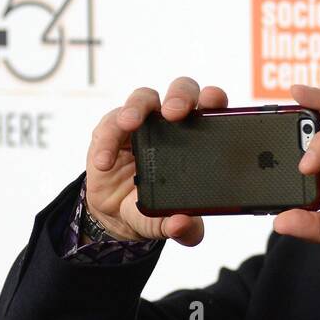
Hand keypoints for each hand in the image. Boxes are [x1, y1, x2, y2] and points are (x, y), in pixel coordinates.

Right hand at [85, 78, 228, 245]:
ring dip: (138, 107)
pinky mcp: (113, 130)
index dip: (214, 98)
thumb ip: (184, 228)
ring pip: (144, 98)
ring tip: (131, 125)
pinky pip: (110, 126)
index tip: (214, 102)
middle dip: (180, 96)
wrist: (117, 215)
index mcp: (198, 137)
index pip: (212, 108)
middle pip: (181, 91)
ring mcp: (142, 124)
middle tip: (174, 113)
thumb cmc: (153, 207)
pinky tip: (105, 161)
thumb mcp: (170, 223)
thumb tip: (184, 226)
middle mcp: (172, 124)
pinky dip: (107, 141)